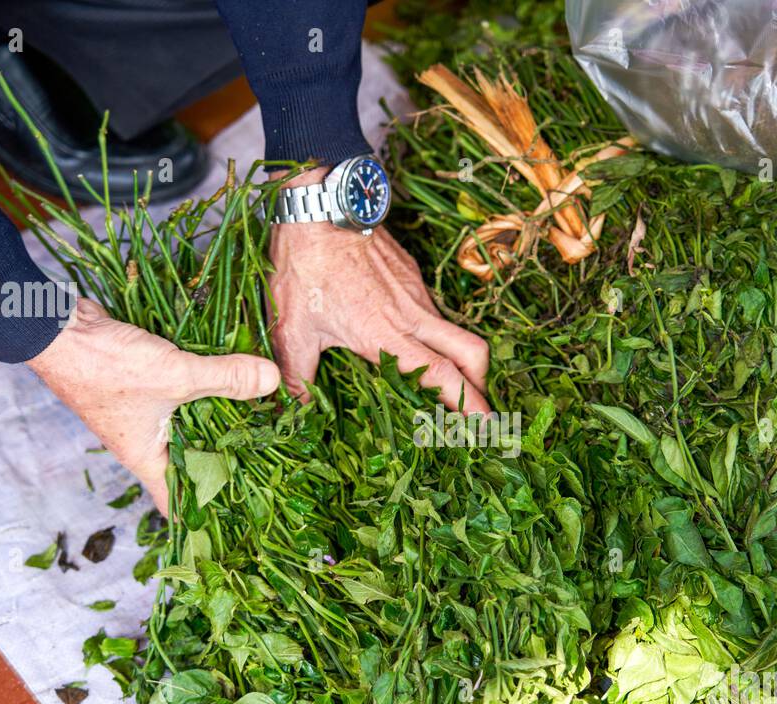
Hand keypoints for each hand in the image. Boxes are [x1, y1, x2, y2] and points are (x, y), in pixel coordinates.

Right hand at [27, 299, 279, 514]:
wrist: (58, 327)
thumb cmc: (107, 367)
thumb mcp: (175, 375)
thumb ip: (226, 378)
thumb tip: (274, 381)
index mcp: (147, 458)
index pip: (178, 502)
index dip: (207, 513)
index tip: (245, 510)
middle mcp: (145, 442)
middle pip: (192, 461)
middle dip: (227, 459)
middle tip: (271, 457)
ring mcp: (143, 414)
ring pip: (189, 425)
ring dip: (219, 420)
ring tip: (263, 419)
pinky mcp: (144, 385)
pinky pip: (182, 396)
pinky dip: (204, 391)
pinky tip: (235, 381)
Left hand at [268, 169, 489, 413]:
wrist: (317, 204)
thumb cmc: (301, 267)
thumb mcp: (290, 329)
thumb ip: (297, 376)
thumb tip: (294, 411)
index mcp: (386, 334)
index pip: (442, 376)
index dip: (469, 404)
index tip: (486, 426)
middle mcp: (411, 315)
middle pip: (472, 352)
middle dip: (483, 384)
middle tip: (478, 410)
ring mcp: (415, 291)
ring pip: (455, 331)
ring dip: (459, 360)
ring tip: (446, 384)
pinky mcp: (411, 273)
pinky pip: (433, 310)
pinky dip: (435, 334)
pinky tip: (412, 341)